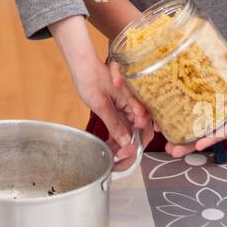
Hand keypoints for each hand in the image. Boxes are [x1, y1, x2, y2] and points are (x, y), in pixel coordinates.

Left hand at [65, 46, 152, 166]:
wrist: (82, 65)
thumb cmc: (91, 77)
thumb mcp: (101, 104)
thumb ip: (114, 124)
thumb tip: (125, 142)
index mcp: (134, 102)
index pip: (143, 129)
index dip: (136, 146)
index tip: (125, 156)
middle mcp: (134, 105)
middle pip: (139, 133)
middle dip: (130, 149)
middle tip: (118, 161)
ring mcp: (127, 108)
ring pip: (130, 131)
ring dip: (123, 145)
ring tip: (112, 157)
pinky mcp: (119, 108)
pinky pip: (122, 126)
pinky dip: (117, 137)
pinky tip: (110, 146)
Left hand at [162, 47, 226, 157]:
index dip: (214, 136)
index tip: (199, 145)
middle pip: (211, 133)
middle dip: (192, 144)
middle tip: (171, 151)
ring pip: (206, 126)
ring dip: (188, 137)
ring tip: (167, 147)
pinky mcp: (222, 101)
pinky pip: (205, 113)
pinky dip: (191, 119)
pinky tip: (174, 123)